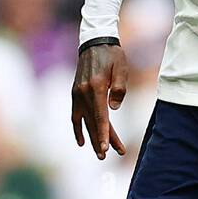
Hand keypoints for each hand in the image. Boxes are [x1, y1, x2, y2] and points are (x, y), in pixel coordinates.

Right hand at [71, 44, 127, 159]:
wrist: (95, 42)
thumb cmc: (112, 56)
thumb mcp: (122, 68)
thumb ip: (119, 88)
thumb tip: (113, 108)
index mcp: (96, 87)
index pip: (100, 116)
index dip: (104, 133)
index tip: (107, 147)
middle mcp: (83, 92)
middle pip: (93, 121)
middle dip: (100, 140)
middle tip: (106, 156)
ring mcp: (77, 94)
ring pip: (84, 121)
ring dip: (91, 137)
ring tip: (99, 153)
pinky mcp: (75, 94)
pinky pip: (75, 115)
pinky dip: (78, 129)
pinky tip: (82, 142)